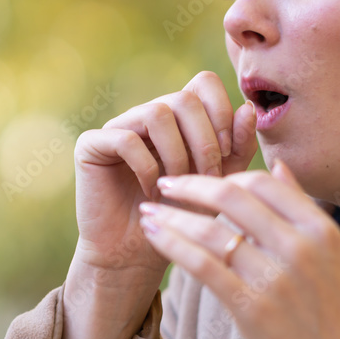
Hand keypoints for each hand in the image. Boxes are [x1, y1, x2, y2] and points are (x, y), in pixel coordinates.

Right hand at [60, 71, 257, 338]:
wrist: (139, 256)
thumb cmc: (184, 218)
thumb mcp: (221, 182)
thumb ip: (237, 147)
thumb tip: (247, 108)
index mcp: (180, 116)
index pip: (204, 83)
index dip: (222, 112)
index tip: (228, 152)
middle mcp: (148, 114)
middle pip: (185, 98)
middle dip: (204, 141)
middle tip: (207, 177)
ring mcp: (119, 126)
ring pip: (157, 112)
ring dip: (178, 154)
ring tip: (178, 186)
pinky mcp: (92, 145)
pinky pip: (126, 138)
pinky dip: (146, 167)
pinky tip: (150, 192)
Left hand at [136, 160, 339, 338]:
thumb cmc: (339, 316)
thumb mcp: (334, 253)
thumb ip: (302, 207)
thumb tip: (277, 165)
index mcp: (320, 228)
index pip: (262, 181)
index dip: (224, 176)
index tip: (200, 179)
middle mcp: (299, 246)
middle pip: (231, 197)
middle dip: (190, 186)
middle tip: (164, 183)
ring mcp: (274, 277)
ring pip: (210, 231)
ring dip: (172, 216)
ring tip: (148, 212)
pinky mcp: (251, 307)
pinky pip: (202, 265)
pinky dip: (172, 245)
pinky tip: (154, 236)